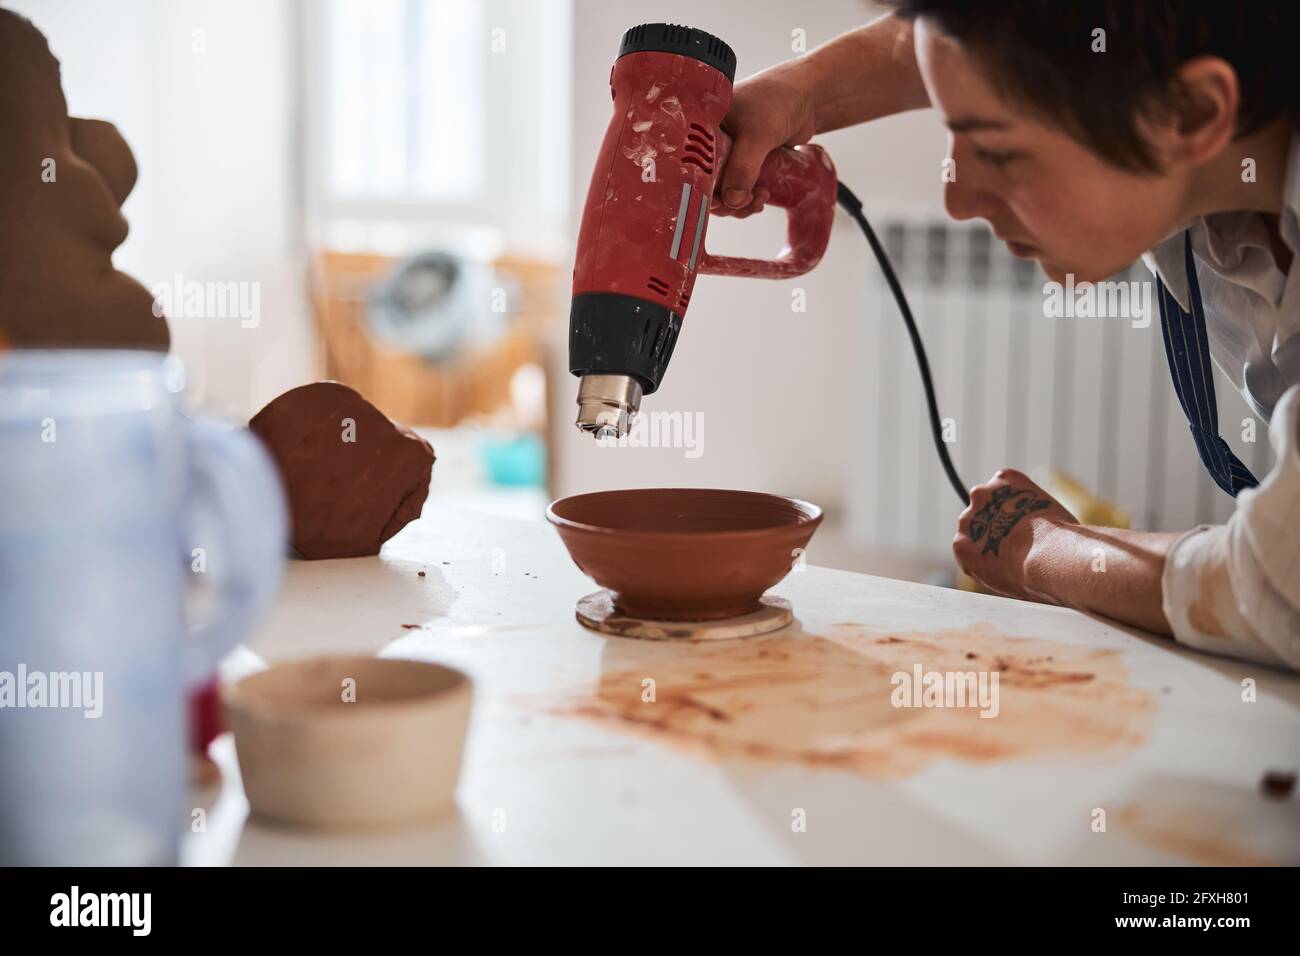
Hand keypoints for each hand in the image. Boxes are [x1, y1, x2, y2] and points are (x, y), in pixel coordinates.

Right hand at [710, 65, 816, 218]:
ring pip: (724, 190)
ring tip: (758, 198)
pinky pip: (740, 188)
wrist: (809, 97)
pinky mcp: (746, 163)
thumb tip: (732, 201)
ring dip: (740, 202)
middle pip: (706, 183)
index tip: (719, 202)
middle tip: (743, 202)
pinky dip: (749, 198)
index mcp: (703, 127)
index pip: (690, 164)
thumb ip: (743, 167)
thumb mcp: (758, 134)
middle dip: (725, 200)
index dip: (701, 187)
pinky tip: (762, 196)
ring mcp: (729, 154)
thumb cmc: (779, 101)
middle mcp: (711, 141)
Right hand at [953, 469, 1077, 601]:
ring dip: (1005, 503)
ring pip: (992, 497)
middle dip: (994, 523)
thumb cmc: (1033, 578)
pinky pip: (1008, 479)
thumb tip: (1004, 563)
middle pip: (978, 517)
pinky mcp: (1003, 479)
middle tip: (1020, 533)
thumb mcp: (1000, 581)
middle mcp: (965, 520)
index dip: (989, 545)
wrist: (1051, 557)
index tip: (1006, 548)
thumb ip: (990, 565)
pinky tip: (1034, 502)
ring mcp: (983, 496)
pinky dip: (1019, 487)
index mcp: (961, 546)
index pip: (970, 542)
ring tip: (1029, 517)